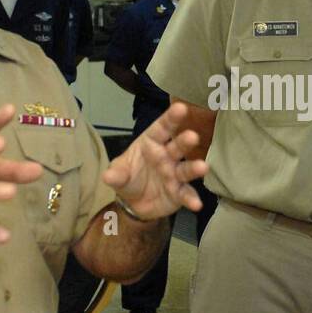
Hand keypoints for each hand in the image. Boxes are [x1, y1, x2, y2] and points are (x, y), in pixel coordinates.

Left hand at [102, 102, 208, 219]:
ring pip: (186, 169)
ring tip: (203, 167)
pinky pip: (186, 194)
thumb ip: (116, 174)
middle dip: (185, 141)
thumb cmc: (129, 177)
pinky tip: (197, 204)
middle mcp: (167, 156)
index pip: (162, 128)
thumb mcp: (118, 174)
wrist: (133, 203)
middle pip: (178, 146)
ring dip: (194, 168)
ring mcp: (175, 174)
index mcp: (152, 143)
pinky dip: (191, 199)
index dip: (171, 118)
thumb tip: (108, 176)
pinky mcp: (179, 192)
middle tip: (193, 136)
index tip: (181, 108)